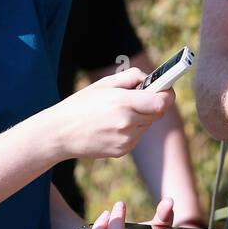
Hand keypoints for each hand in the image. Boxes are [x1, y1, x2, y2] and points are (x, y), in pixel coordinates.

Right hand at [50, 69, 174, 160]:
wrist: (59, 134)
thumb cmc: (81, 104)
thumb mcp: (104, 83)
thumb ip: (131, 77)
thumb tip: (150, 79)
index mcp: (123, 103)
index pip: (162, 101)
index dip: (167, 93)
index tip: (166, 88)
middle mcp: (127, 123)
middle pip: (157, 113)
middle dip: (153, 104)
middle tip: (139, 97)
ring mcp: (126, 140)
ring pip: (147, 125)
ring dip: (141, 117)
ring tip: (119, 112)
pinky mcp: (123, 151)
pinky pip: (137, 136)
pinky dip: (131, 130)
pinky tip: (113, 126)